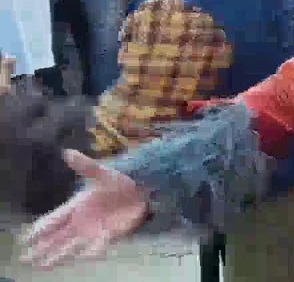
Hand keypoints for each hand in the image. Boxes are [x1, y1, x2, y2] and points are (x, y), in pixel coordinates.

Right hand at [21, 150, 147, 267]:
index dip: (40, 228)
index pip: (53, 219)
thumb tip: (67, 152)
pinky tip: (85, 256)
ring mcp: (94, 230)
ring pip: (71, 246)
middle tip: (25, 259)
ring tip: (44, 266)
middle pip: (57, 237)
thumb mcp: (101, 173)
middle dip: (42, 248)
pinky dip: (92, 250)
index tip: (26, 238)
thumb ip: (85, 166)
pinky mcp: (109, 235)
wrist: (143, 190)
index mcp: (76, 206)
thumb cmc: (120, 181)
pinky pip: (98, 246)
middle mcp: (81, 221)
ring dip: (58, 255)